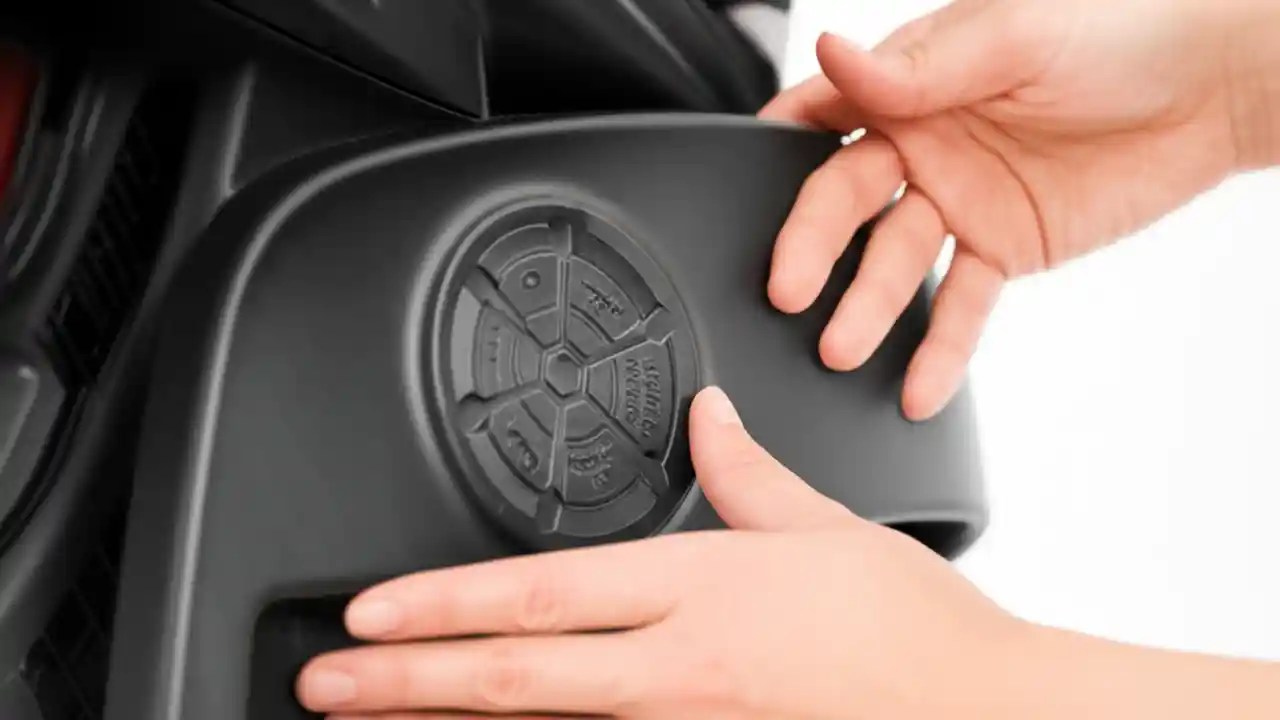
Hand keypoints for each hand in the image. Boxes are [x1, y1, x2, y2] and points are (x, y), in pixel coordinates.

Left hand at [296, 387, 1024, 718]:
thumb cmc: (913, 627)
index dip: (443, 604)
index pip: (541, 595)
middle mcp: (678, 669)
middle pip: (513, 678)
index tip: (371, 609)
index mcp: (701, 588)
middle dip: (403, 682)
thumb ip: (748, 472)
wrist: (986, 713)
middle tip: (321, 682)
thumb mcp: (826, 529)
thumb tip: (709, 415)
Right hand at [763, 0, 1279, 419]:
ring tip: (842, 350)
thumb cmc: (1119, 32)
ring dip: (867, 308)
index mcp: (911, 84)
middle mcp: (923, 146)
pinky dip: (939, 350)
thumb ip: (915, 67)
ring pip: (896, 262)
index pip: (822, 115)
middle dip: (813, 248)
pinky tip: (915, 389)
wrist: (1211, 87)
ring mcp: (960, 203)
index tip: (740, 184)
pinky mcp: (1003, 250)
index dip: (777, 148)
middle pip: (847, 201)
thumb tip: (828, 54)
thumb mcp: (1011, 37)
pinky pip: (961, 306)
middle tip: (787, 290)